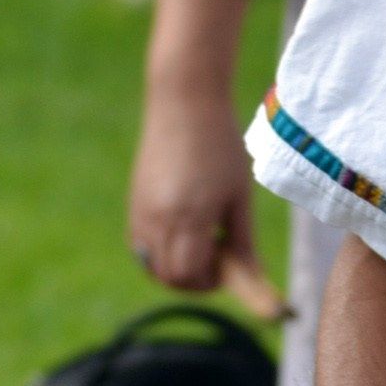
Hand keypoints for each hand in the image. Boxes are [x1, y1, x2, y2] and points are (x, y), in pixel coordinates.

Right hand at [129, 88, 256, 292]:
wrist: (184, 104)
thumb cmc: (221, 146)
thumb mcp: (239, 195)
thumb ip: (243, 240)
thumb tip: (252, 276)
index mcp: (189, 216)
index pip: (188, 274)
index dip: (209, 281)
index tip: (228, 268)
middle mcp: (157, 219)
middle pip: (169, 276)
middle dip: (194, 280)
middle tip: (217, 258)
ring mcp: (140, 212)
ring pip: (152, 265)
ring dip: (176, 268)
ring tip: (201, 242)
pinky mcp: (133, 203)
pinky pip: (142, 246)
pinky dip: (161, 253)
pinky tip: (184, 231)